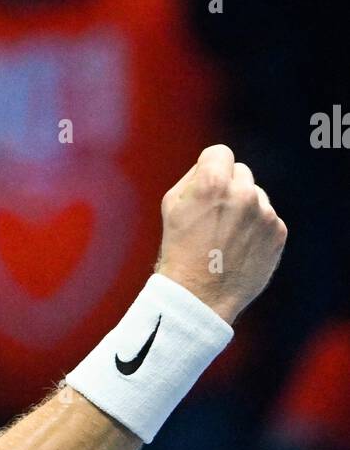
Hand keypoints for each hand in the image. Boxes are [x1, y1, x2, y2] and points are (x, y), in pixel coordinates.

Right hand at [155, 144, 287, 324]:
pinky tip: (240, 248)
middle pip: (241, 172)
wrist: (199, 296)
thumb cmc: (179, 249)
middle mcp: (243, 193)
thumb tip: (214, 166)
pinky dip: (256, 229)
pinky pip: (268, 218)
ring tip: (226, 236)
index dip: (210, 167)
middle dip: (229, 187)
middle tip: (214, 215)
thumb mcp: (172, 205)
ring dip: (245, 208)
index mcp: (213, 182)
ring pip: (256, 196)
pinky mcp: (277, 232)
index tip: (207, 185)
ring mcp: (264, 213)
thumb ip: (195, 177)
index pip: (220, 153)